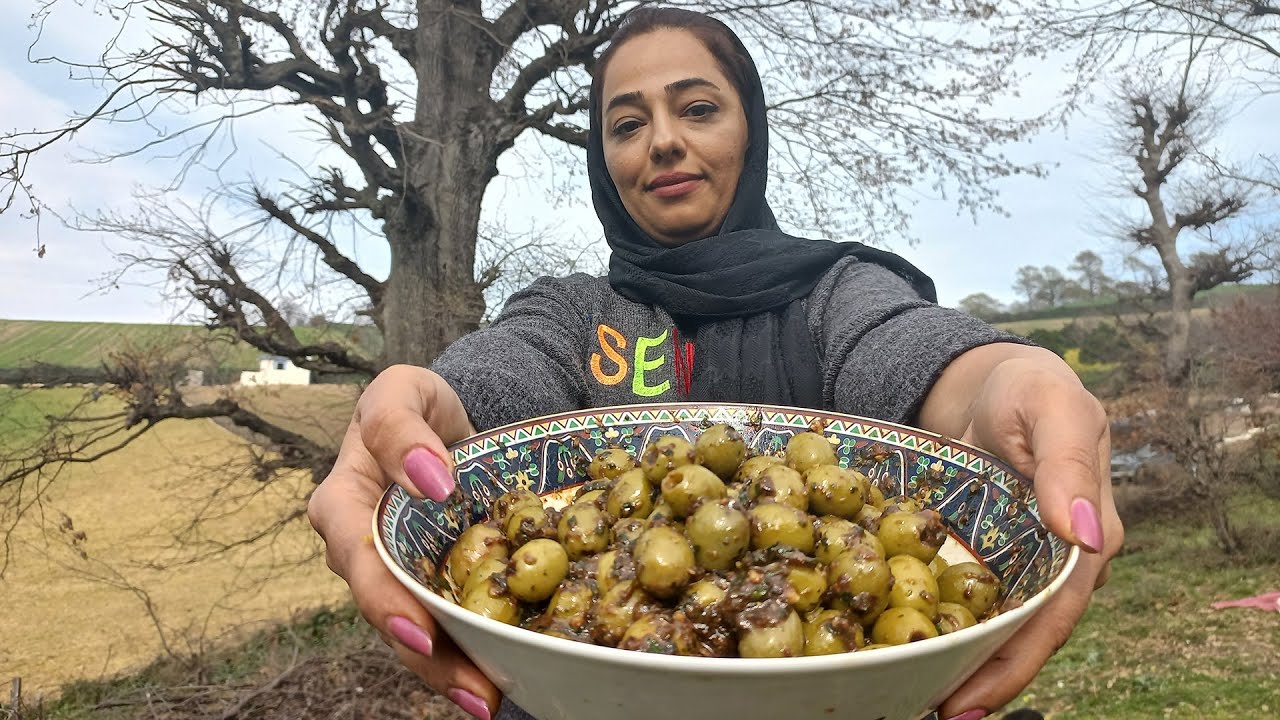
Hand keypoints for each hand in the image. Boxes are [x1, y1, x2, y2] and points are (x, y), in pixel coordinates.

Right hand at [307, 365, 498, 719]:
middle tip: (474, 691)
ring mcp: (400, 571)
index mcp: (343, 503)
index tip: (422, 632)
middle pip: (388, 611)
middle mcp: (363, 549)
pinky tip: (503, 676)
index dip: (384, 599)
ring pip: (416, 630)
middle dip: (427, 658)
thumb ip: (399, 426)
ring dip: (450, 672)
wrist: (448, 418)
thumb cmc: (417, 405)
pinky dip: (472, 650)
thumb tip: (426, 477)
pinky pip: (448, 621)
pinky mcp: (436, 582)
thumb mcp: (402, 392)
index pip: (354, 556)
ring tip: (489, 700)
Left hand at [931, 353, 1123, 719]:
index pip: (1056, 614)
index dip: (1018, 660)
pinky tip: (905, 654)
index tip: (973, 695)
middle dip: (986, 681)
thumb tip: (1084, 532)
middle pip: (1026, 637)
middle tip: (937, 715)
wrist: (992, 381)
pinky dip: (942, 627)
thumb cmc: (1031, 388)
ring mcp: (1018, 562)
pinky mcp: (983, 556)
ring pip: (995, 628)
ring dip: (962, 667)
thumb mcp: (1053, 408)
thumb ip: (1067, 463)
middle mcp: (1056, 562)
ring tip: (917, 702)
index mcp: (1088, 536)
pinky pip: (964, 600)